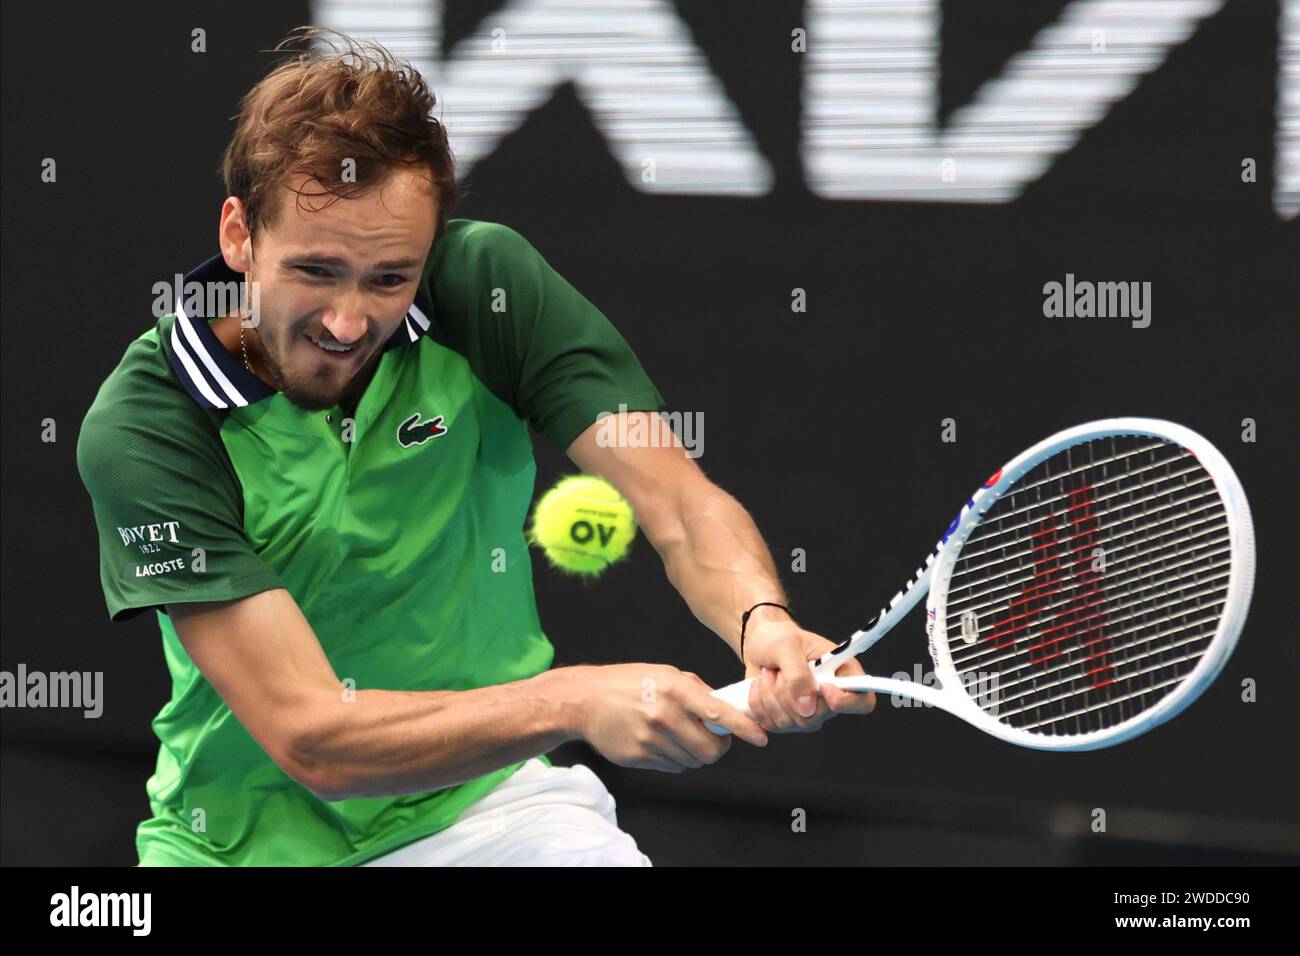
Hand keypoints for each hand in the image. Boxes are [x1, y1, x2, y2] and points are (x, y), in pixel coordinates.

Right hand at [574, 663, 768, 772]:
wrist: (585, 700)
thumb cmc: (630, 683)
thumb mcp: (666, 674)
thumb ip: (697, 691)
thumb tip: (726, 710)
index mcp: (674, 689)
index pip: (718, 714)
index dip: (744, 728)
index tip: (761, 738)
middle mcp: (664, 715)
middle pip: (711, 750)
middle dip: (718, 748)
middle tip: (713, 739)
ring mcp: (650, 739)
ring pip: (693, 761)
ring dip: (695, 753)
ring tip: (679, 736)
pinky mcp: (638, 757)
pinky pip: (673, 767)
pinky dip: (675, 759)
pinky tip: (661, 742)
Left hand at [741, 608, 875, 732]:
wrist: (758, 645)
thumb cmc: (778, 638)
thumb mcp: (786, 645)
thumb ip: (797, 674)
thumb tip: (806, 708)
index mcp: (843, 674)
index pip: (862, 702)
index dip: (845, 702)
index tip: (822, 688)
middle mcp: (829, 699)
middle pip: (815, 718)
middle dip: (787, 693)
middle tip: (779, 670)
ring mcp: (809, 713)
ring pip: (789, 722)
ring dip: (769, 695)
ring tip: (769, 673)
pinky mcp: (787, 721)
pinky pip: (771, 725)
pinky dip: (759, 705)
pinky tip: (759, 687)